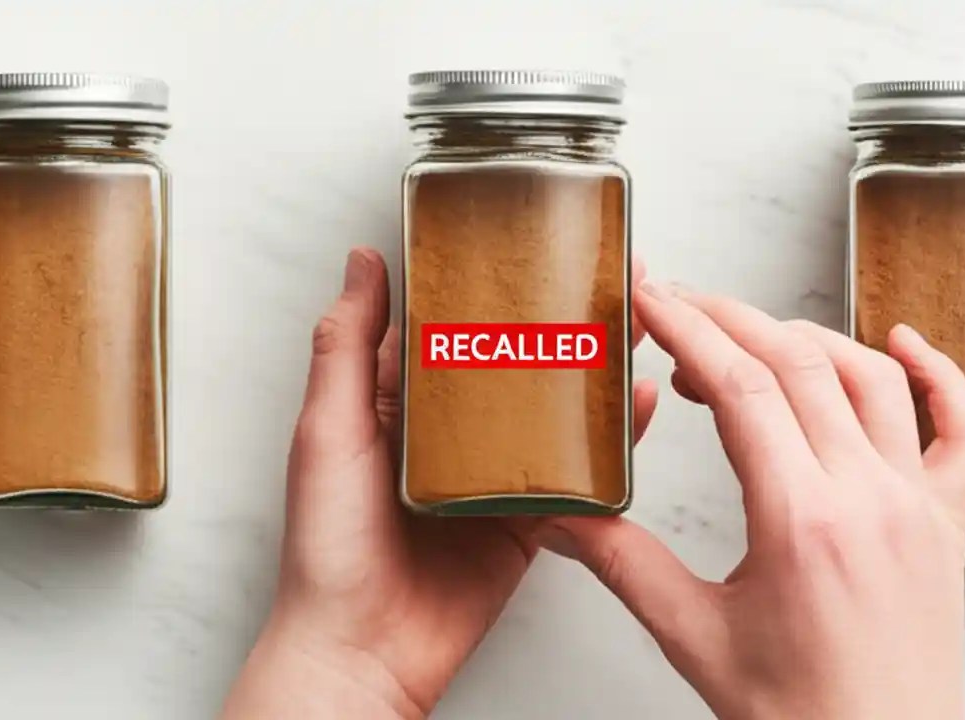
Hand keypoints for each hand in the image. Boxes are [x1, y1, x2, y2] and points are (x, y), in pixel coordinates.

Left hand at [222, 248, 658, 718]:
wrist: (364, 650)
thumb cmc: (331, 547)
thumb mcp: (329, 430)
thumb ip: (346, 346)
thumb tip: (362, 262)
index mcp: (396, 406)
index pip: (445, 331)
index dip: (481, 288)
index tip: (521, 245)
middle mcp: (449, 436)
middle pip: (510, 366)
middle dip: (552, 325)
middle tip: (599, 281)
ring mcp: (492, 477)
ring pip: (550, 413)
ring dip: (589, 374)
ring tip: (629, 329)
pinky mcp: (528, 520)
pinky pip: (575, 475)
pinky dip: (608, 444)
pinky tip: (635, 409)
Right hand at [536, 283, 964, 719]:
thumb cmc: (798, 716)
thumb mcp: (692, 635)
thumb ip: (621, 562)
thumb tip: (560, 515)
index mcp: (801, 520)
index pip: (739, 385)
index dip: (687, 328)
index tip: (651, 298)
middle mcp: (868, 497)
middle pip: (797, 364)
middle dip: (729, 318)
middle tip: (678, 304)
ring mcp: (918, 505)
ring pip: (870, 378)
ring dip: (805, 338)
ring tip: (747, 335)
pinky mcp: (948, 524)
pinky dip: (942, 375)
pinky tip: (905, 343)